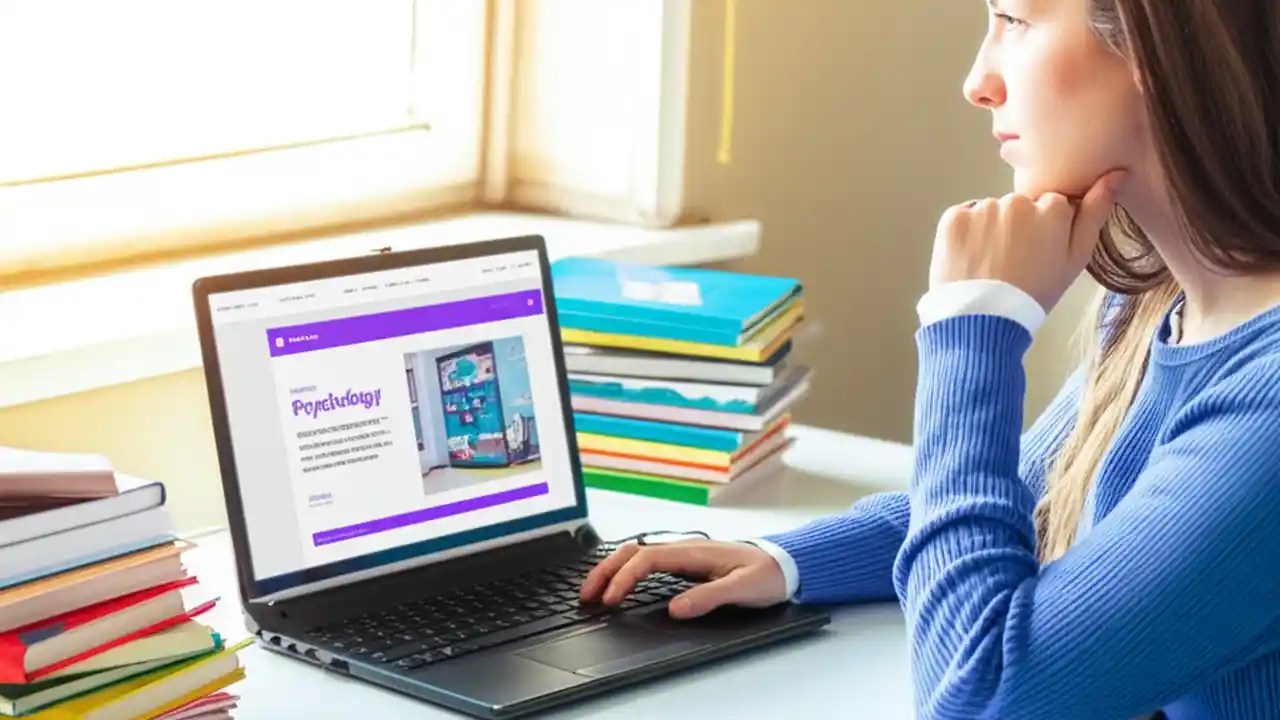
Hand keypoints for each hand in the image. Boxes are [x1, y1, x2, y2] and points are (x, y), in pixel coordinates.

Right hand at [580, 540, 787, 619]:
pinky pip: (647, 562)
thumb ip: (709, 597)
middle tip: (586, 595)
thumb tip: (676, 608)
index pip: (647, 559)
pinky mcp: (686, 563)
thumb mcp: (743, 590)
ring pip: (637, 554)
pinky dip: (626, 572)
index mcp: (694, 552)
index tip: (612, 600)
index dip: (624, 578)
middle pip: (632, 552)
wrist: (786, 564)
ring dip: (612, 569)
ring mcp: (684, 554)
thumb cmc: (768, 574)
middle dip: (605, 570)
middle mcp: (685, 548)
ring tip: (594, 591)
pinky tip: (620, 585)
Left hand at [930, 170, 1125, 312]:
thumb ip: (1095, 214)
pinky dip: (965, 234)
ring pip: (990, 212)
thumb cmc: (1035, 293)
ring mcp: (983, 209)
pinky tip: (970, 258)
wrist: (983, 319)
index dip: (1045, 230)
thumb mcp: (1075, 259)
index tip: (1037, 253)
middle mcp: (1017, 201)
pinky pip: (963, 217)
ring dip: (990, 230)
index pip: (1051, 206)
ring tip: (989, 264)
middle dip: (1017, 227)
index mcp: (1052, 209)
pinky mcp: (953, 218)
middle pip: (1019, 206)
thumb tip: (1116, 174)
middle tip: (1012, 262)